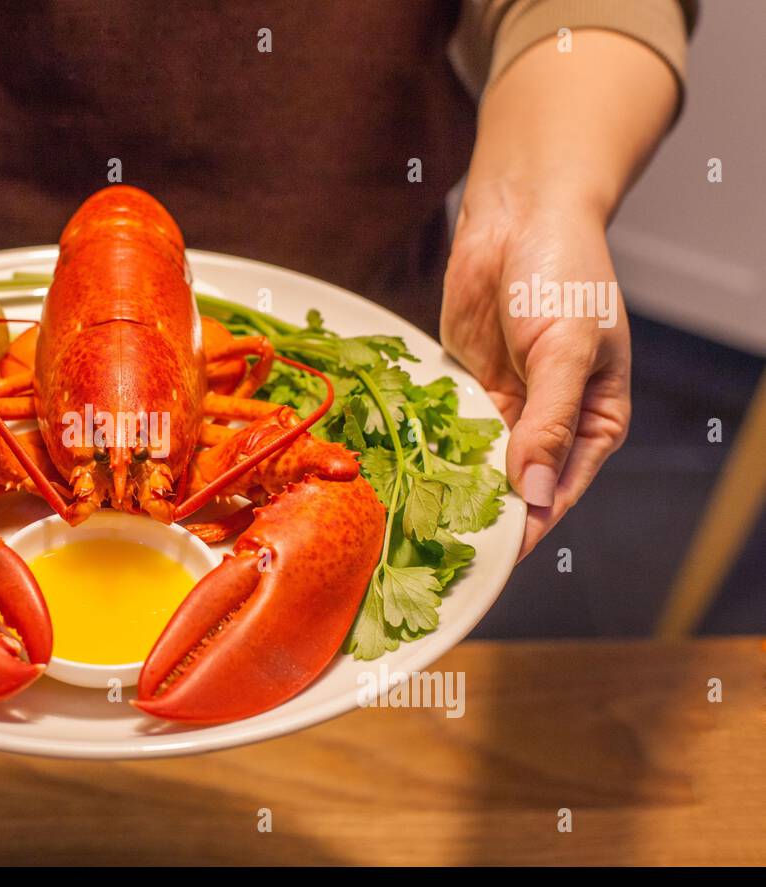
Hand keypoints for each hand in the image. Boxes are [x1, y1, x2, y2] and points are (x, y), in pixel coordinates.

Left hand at [440, 180, 630, 558]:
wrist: (520, 216)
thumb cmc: (563, 275)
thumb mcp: (567, 350)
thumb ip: (549, 422)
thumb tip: (536, 492)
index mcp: (595, 420)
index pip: (561, 489)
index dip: (530, 526)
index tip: (493, 560)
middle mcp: (551, 422)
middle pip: (515, 486)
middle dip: (483, 515)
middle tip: (440, 553)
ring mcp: (507, 406)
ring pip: (478, 465)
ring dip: (451, 489)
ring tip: (413, 526)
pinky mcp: (467, 387)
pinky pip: (448, 431)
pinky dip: (430, 451)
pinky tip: (401, 477)